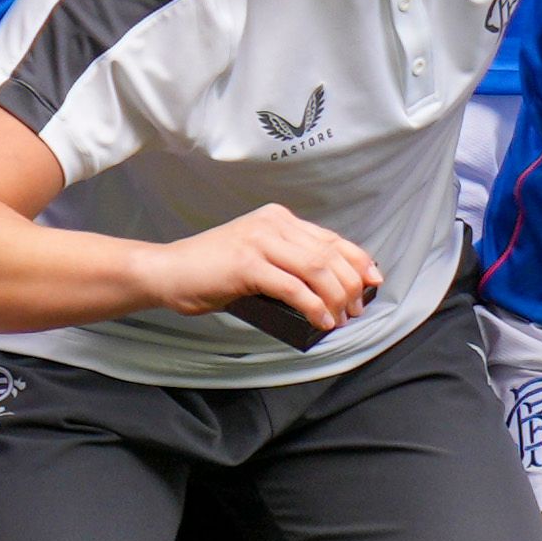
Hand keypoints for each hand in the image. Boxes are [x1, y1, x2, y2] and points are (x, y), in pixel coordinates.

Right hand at [150, 207, 378, 346]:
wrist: (167, 271)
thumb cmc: (211, 271)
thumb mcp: (257, 257)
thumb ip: (287, 262)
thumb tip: (328, 290)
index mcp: (278, 219)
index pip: (331, 239)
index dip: (358, 261)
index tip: (374, 282)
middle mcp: (273, 224)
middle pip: (330, 254)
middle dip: (350, 285)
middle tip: (354, 310)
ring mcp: (260, 242)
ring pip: (317, 269)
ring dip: (336, 298)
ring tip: (340, 320)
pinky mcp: (247, 265)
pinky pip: (294, 288)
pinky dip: (314, 307)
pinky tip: (321, 321)